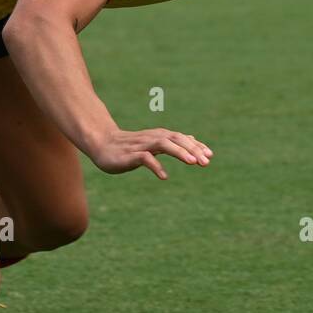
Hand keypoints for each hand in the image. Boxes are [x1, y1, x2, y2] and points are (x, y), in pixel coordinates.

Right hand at [88, 127, 212, 180]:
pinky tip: (164, 176)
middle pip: (176, 139)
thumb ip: (172, 141)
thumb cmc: (130, 145)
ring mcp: (142, 145)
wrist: (102, 144)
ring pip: (164, 144)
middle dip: (192, 149)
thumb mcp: (154, 143)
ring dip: (180, 152)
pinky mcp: (131, 155)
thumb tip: (191, 138)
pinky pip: (145, 159)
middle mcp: (153, 138)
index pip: (182, 138)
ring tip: (193, 163)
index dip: (196, 146)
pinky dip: (156, 166)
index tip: (210, 156)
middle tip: (206, 162)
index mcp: (160, 136)